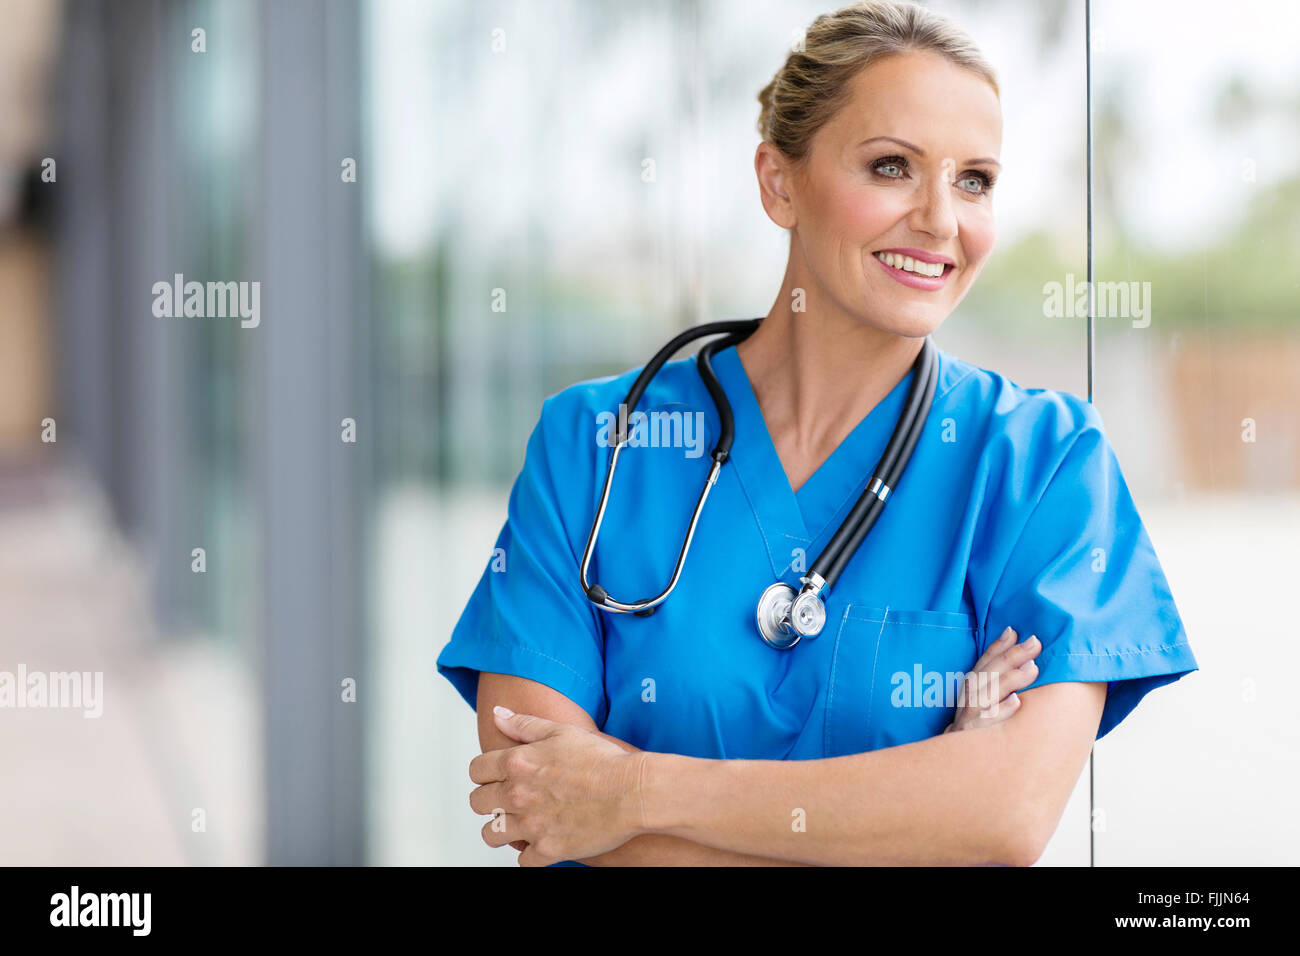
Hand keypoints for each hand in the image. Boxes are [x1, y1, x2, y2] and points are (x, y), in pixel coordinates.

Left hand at [469, 706, 648, 865]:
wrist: (633, 791)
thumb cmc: (602, 760)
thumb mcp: (561, 731)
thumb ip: (524, 724)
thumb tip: (497, 714)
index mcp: (518, 763)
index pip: (476, 770)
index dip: (485, 773)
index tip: (495, 776)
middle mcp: (518, 794)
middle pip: (478, 802)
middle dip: (489, 800)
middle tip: (508, 799)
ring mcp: (531, 825)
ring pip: (491, 835)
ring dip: (501, 829)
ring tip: (519, 823)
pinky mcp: (548, 850)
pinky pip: (523, 861)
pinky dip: (530, 853)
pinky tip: (542, 841)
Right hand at [943, 627, 1040, 733]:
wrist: (959, 761)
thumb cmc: (977, 724)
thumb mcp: (984, 697)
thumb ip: (996, 672)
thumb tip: (1013, 637)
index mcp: (972, 687)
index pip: (985, 662)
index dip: (999, 646)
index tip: (1015, 631)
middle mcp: (969, 699)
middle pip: (988, 673)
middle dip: (1011, 656)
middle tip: (1034, 644)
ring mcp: (971, 717)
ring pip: (987, 694)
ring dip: (1009, 679)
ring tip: (1032, 668)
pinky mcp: (975, 737)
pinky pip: (987, 723)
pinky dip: (1001, 712)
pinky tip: (1016, 702)